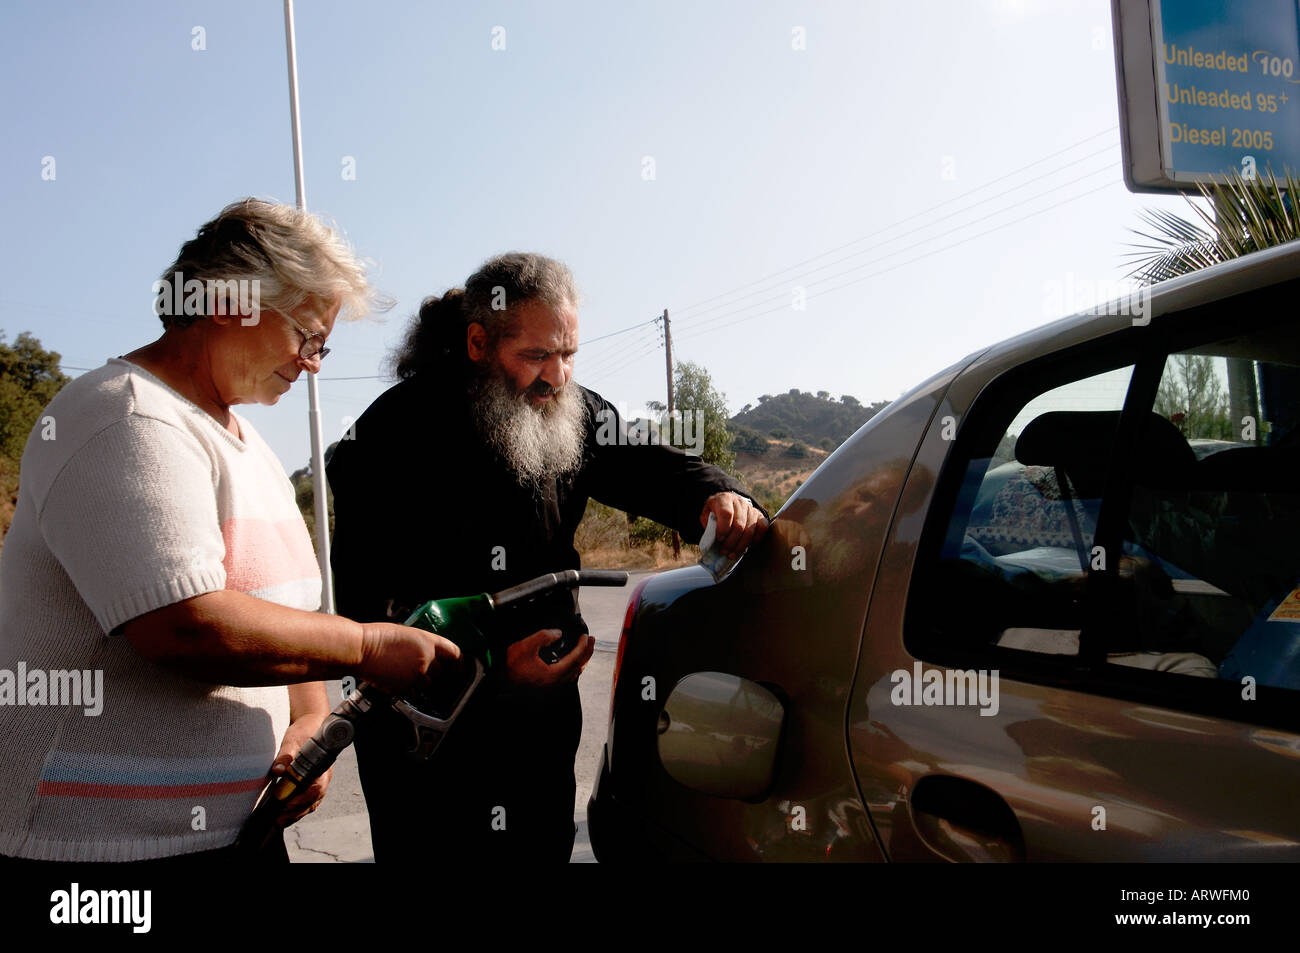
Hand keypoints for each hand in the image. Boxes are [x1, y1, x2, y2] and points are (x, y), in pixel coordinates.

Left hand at [269, 711, 331, 827]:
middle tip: (279, 820)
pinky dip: (296, 809)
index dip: (302, 800)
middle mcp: (322, 777)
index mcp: (321, 767)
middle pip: (313, 801)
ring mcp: (318, 781)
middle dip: (296, 812)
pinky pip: (306, 801)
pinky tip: (283, 813)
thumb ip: (286, 755)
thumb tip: (279, 770)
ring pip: (310, 803)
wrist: (309, 725)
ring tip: (279, 821)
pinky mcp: (310, 783)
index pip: (316, 789)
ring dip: (295, 814)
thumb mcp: (292, 740)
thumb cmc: (304, 731)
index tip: (286, 805)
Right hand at [357, 622, 461, 694]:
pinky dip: (410, 688)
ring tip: (406, 672)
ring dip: (422, 681)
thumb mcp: (406, 633)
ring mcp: (416, 675)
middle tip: (423, 669)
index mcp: (427, 642)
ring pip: (429, 684)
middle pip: (442, 671)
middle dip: (435, 671)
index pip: (454, 653)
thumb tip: (428, 651)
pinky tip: (399, 679)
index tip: (457, 665)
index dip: (458, 660)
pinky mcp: (404, 688)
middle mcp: (426, 659)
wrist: (360, 650)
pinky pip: (415, 692)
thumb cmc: (376, 638)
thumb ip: (422, 644)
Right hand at [504, 628, 594, 687]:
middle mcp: (555, 683)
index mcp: (553, 674)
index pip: (575, 658)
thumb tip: (557, 633)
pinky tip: (570, 663)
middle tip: (591, 641)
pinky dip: (573, 668)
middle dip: (587, 652)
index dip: (582, 646)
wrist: (498, 680)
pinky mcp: (546, 686)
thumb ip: (544, 637)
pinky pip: (566, 677)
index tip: (586, 636)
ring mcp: (551, 686)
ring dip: (581, 661)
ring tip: (584, 650)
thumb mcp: (526, 646)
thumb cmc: (510, 666)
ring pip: (573, 674)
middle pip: (578, 667)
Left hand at [699, 492, 768, 558]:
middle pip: (739, 525)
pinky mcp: (760, 516)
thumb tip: (713, 539)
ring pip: (750, 530)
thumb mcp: (706, 515)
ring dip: (741, 546)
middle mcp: (740, 502)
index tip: (719, 539)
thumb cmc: (715, 512)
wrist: (728, 503)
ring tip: (732, 554)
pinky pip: (762, 528)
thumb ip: (708, 524)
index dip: (723, 528)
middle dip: (731, 542)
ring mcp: (751, 509)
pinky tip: (747, 547)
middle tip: (724, 552)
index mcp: (724, 499)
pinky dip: (756, 540)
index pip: (726, 514)